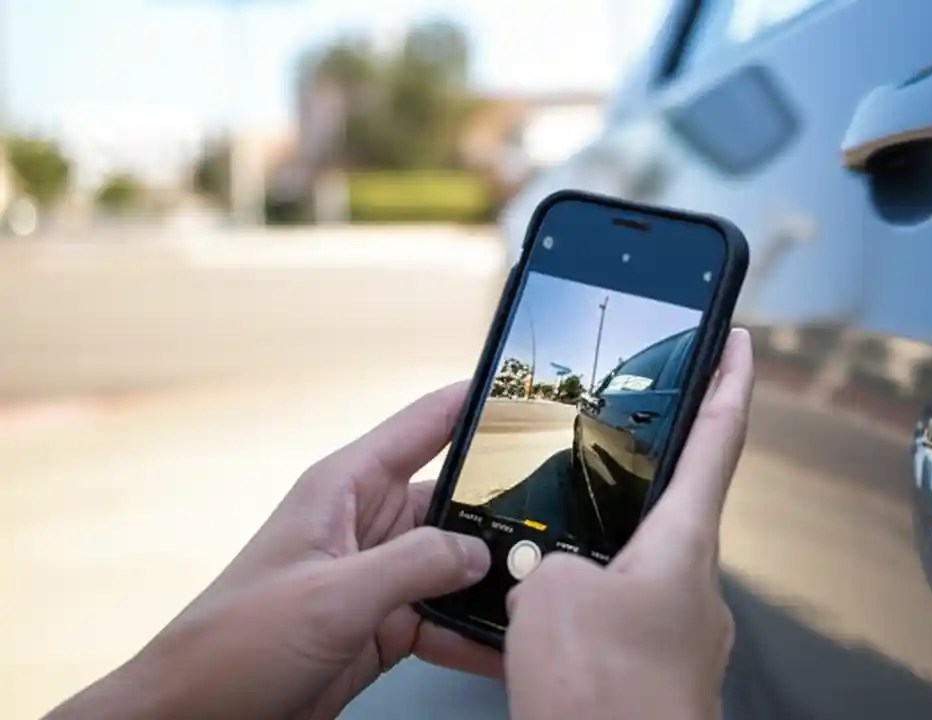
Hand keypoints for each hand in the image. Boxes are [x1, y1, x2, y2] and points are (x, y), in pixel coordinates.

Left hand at [48, 383, 502, 719]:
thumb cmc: (230, 647)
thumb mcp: (332, 597)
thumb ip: (413, 566)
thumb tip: (480, 553)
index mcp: (343, 490)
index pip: (420, 426)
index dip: (471, 402)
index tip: (524, 390)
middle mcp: (363, 525)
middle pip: (451, 501)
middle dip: (501, 513)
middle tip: (553, 526)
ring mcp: (373, 578)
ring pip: (454, 565)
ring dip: (489, 583)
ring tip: (535, 594)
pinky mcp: (380, 627)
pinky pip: (441, 618)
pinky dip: (470, 632)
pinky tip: (498, 644)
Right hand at [504, 329, 753, 719]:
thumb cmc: (607, 701)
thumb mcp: (552, 596)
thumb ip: (552, 566)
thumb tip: (553, 585)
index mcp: (684, 545)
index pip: (719, 437)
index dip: (728, 379)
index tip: (738, 339)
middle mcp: (694, 589)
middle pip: (661, 515)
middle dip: (613, 503)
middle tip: (575, 497)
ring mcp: (680, 639)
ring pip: (624, 582)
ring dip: (582, 580)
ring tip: (532, 598)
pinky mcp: (656, 680)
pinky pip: (611, 633)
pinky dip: (576, 629)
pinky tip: (538, 648)